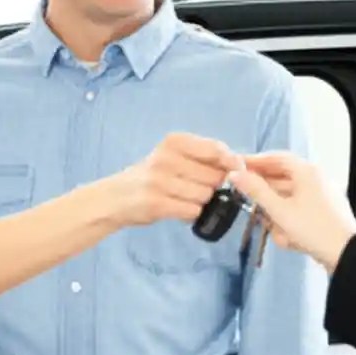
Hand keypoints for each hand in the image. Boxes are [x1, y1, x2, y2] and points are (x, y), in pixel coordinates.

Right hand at [104, 132, 243, 226]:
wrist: (116, 197)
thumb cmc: (152, 175)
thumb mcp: (173, 155)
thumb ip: (204, 155)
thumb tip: (239, 164)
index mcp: (174, 141)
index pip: (216, 150)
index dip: (232, 163)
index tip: (236, 172)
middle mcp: (166, 158)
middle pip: (214, 176)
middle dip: (213, 186)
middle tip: (195, 188)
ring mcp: (160, 181)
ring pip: (206, 195)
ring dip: (201, 201)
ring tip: (183, 198)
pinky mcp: (156, 204)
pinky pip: (193, 211)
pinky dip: (191, 213)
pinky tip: (178, 209)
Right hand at [227, 152, 355, 271]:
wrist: (346, 255)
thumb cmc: (314, 230)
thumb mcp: (279, 210)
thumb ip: (256, 191)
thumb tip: (236, 174)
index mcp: (308, 171)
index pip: (276, 158)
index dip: (255, 162)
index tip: (238, 168)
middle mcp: (317, 179)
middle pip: (283, 178)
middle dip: (266, 193)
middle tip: (249, 200)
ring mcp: (323, 195)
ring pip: (290, 197)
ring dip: (278, 212)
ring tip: (271, 227)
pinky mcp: (325, 212)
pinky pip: (301, 211)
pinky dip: (290, 221)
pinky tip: (286, 237)